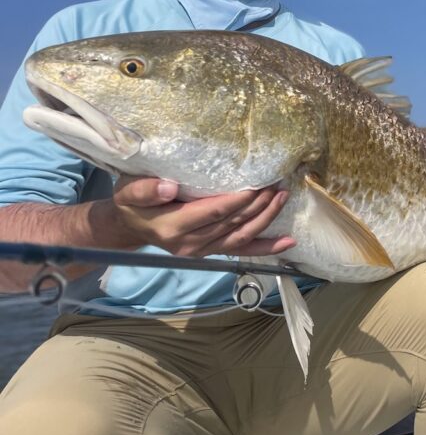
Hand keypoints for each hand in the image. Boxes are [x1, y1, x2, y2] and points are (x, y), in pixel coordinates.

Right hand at [104, 177, 295, 257]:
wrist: (128, 225)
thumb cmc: (130, 202)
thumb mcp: (128, 190)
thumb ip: (146, 190)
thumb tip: (169, 188)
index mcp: (172, 226)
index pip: (213, 213)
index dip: (238, 201)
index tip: (258, 184)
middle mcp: (190, 244)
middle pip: (232, 224)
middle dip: (258, 205)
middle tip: (277, 183)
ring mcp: (202, 251)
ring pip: (241, 238)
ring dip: (266, 220)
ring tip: (283, 197)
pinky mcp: (210, 251)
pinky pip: (241, 250)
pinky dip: (266, 248)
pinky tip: (288, 243)